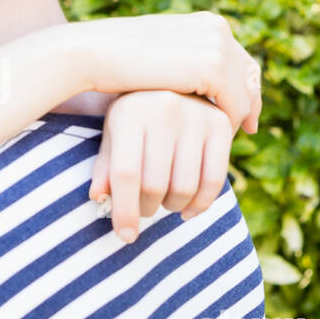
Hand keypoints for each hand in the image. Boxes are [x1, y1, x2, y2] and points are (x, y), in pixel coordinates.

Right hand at [74, 12, 261, 135]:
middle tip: (248, 128)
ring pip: (245, 91)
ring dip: (239, 117)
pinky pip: (235, 106)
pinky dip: (229, 125)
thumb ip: (177, 61)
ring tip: (225, 141)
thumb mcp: (154, 55)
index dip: (243, 85)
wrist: (92, 52)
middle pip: (249, 72)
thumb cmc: (111, 59)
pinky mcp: (212, 68)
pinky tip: (213, 141)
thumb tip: (188, 79)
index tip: (241, 111)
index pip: (238, 57)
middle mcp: (217, 28)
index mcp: (204, 22)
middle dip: (250, 101)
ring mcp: (217, 46)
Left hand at [88, 90, 233, 241]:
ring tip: (164, 202)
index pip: (125, 174)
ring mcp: (195, 115)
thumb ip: (106, 167)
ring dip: (172, 206)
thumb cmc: (134, 117)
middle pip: (155, 184)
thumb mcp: (114, 136)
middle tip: (145, 209)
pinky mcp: (220, 123)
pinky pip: (214, 180)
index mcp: (129, 112)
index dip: (124, 212)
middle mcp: (163, 109)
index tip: (125, 236)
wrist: (172, 82)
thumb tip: (99, 197)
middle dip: (147, 209)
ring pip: (184, 187)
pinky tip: (188, 209)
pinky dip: (201, 204)